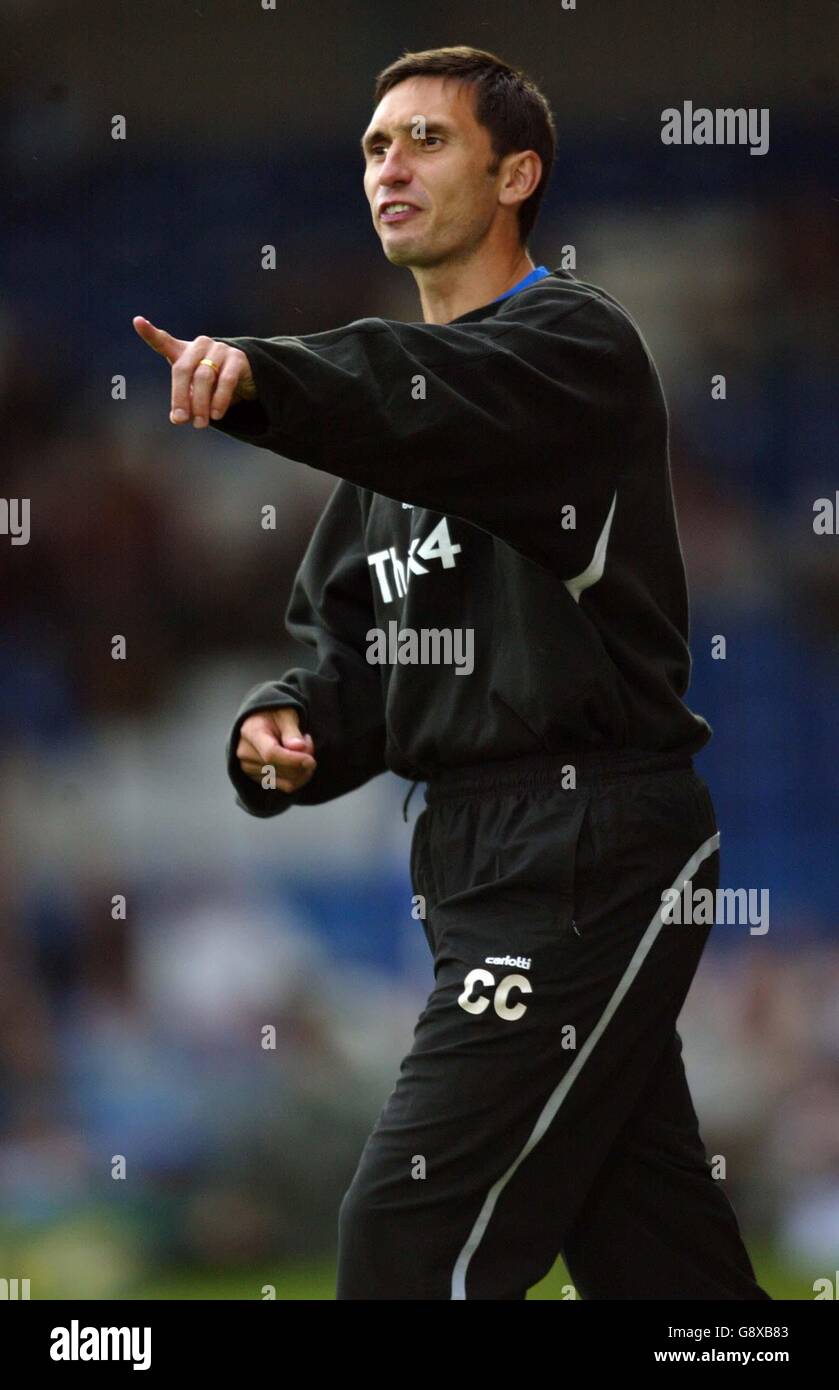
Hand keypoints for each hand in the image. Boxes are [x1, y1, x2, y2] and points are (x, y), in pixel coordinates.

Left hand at [132, 315, 257, 427]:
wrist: (246, 378)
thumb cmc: (213, 384)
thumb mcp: (194, 392)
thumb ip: (183, 402)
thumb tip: (177, 418)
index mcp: (184, 351)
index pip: (163, 341)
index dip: (150, 332)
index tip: (137, 321)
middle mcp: (200, 345)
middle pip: (183, 370)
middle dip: (181, 397)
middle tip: (182, 420)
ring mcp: (219, 349)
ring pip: (204, 377)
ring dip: (201, 404)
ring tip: (200, 424)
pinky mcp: (238, 358)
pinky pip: (226, 380)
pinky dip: (219, 400)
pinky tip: (216, 415)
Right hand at [236, 707, 316, 793]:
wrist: (262, 720)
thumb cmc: (275, 714)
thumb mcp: (286, 714)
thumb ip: (291, 731)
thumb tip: (298, 747)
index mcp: (251, 732)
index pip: (271, 754)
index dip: (294, 759)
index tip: (311, 760)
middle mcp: (245, 753)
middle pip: (281, 770)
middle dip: (303, 760)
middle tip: (308, 741)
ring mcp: (249, 768)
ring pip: (288, 781)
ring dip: (303, 768)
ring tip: (302, 748)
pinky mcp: (258, 779)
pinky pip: (287, 786)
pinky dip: (300, 776)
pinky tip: (298, 760)